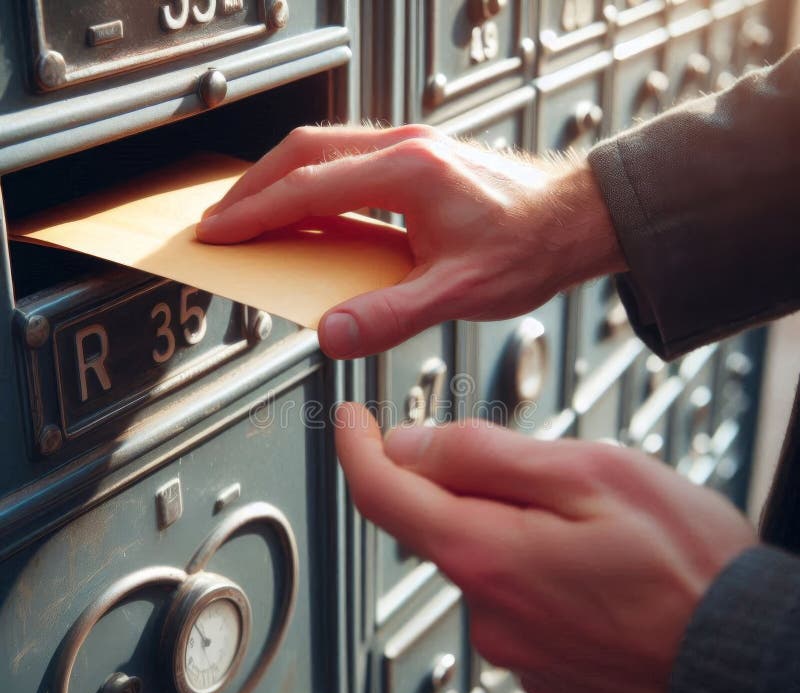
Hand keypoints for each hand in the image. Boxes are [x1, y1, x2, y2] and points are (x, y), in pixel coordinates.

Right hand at [196, 125, 623, 357]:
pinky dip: (315, 186)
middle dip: (254, 186)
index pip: (307, 188)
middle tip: (221, 219)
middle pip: (304, 152)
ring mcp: (412, 149)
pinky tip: (309, 214)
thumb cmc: (531, 247)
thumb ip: (391, 315)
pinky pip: (349, 165)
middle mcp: (406, 149)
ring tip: (253, 216)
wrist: (576, 220)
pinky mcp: (419, 162)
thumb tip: (332, 332)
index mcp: (408, 173)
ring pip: (324, 152)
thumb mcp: (459, 293)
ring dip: (281, 181)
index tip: (218, 232)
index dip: (255, 212)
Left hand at [334, 403, 756, 692]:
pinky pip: (517, 604)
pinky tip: (595, 573)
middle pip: (437, 526)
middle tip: (532, 466)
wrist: (747, 668)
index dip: (358, 450)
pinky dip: (537, 574)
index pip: (383, 495)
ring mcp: (514, 648)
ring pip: (484, 563)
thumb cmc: (686, 570)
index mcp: (486, 553)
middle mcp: (486, 610)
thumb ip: (488, 457)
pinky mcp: (543, 670)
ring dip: (514, 531)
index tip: (352, 422)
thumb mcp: (591, 475)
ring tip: (594, 530)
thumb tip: (412, 445)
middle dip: (463, 485)